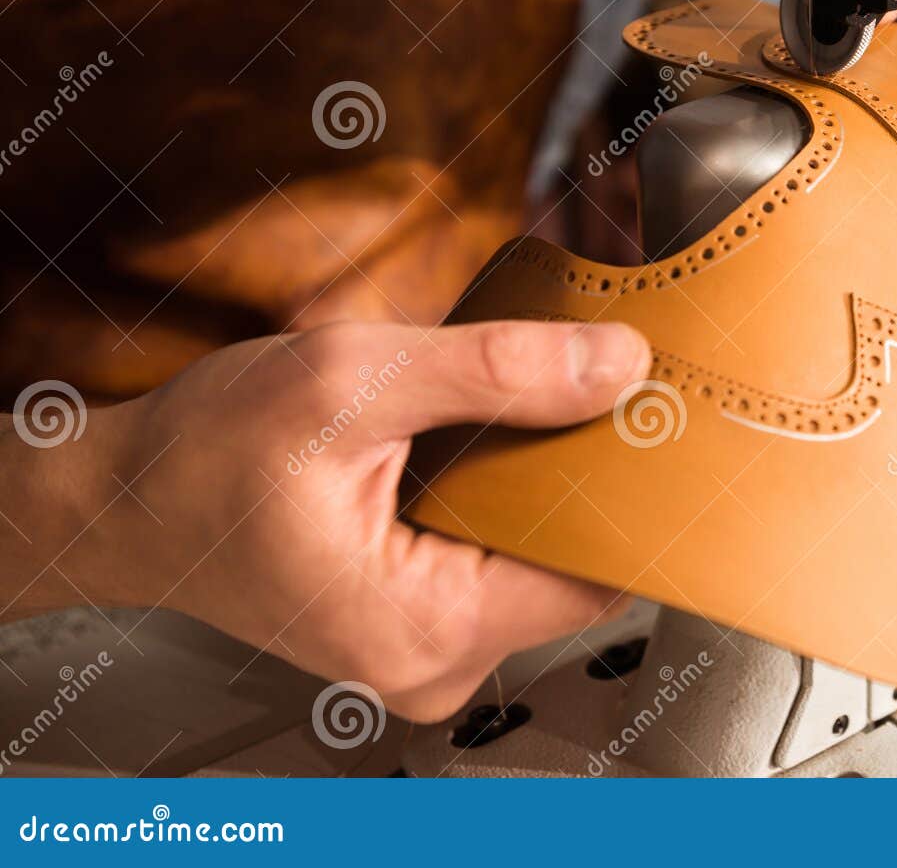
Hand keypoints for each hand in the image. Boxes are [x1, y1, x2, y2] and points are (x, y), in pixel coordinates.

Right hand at [1, 319, 650, 721]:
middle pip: (575, 570)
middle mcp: (437, 663)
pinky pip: (496, 566)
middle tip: (590, 391)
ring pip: (538, 565)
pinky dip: (502, 504)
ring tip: (527, 411)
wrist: (121, 499)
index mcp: (432, 628)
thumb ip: (498, 371)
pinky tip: (482, 448)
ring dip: (542, 487)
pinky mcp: (413, 627)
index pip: (602, 575)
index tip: (643, 418)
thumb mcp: (353, 381)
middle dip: (586, 480)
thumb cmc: (206, 453)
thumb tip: (619, 364)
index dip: (630, 494)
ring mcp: (425, 653)